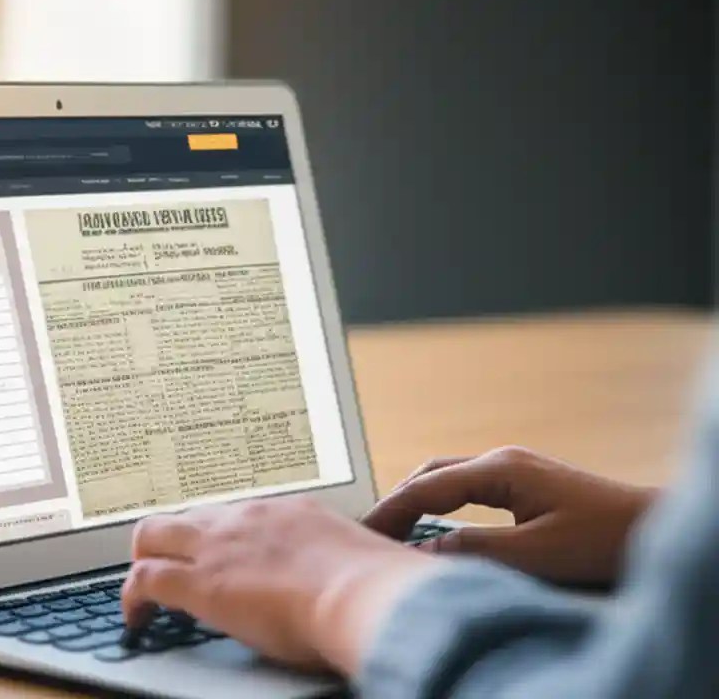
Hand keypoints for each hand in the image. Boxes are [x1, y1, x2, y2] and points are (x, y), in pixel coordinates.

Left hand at [121, 496, 439, 674]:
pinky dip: (133, 597)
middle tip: (164, 567)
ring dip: (145, 561)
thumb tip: (336, 580)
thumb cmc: (374, 586)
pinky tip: (136, 619)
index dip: (215, 537)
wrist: (366, 593)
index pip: (233, 516)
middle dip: (167, 539)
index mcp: (285, 512)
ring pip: (154, 534)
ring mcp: (220, 544)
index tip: (216, 557)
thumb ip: (329, 561)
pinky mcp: (201, 581)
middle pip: (185, 514)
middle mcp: (246, 518)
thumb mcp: (349, 558)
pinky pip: (146, 579)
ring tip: (142, 592)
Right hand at [363, 446, 657, 584]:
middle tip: (369, 534)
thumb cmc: (605, 539)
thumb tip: (419, 551)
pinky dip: (440, 505)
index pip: (424, 488)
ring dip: (418, 503)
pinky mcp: (525, 483)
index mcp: (499, 469)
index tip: (360, 534)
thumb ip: (472, 550)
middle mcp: (501, 461)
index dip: (389, 513)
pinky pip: (466, 488)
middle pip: (429, 474)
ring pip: (447, 478)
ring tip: (393, 533)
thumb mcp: (534, 554)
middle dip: (396, 503)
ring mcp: (514, 469)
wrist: (654, 524)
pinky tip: (435, 528)